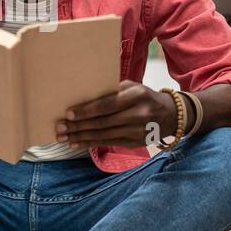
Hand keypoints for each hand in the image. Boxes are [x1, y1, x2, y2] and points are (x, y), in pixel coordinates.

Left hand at [56, 80, 178, 148]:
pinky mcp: (134, 143)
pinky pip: (108, 143)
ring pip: (103, 135)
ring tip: (63, 138)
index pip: (107, 105)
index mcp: (136, 96)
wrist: (171, 115)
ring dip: (81, 137)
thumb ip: (112, 91)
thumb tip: (83, 96)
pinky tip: (76, 143)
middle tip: (60, 128)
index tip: (68, 113)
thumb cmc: (144, 97)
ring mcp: (137, 131)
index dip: (87, 110)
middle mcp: (138, 115)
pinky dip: (90, 143)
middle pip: (103, 122)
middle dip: (78, 126)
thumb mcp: (133, 87)